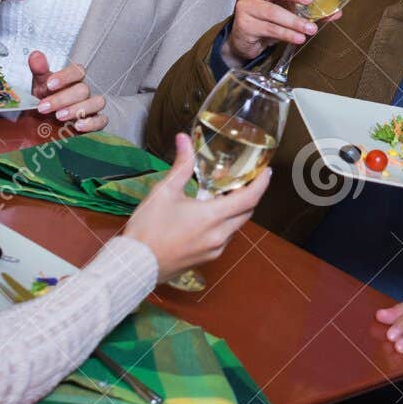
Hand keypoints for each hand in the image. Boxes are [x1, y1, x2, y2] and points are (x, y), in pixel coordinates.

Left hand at [30, 51, 106, 132]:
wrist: (39, 131)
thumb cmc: (43, 107)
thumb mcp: (37, 90)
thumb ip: (39, 72)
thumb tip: (36, 55)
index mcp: (71, 82)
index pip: (78, 71)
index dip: (65, 76)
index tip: (49, 85)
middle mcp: (83, 93)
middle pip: (83, 89)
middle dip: (62, 99)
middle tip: (43, 107)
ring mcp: (91, 108)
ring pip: (97, 102)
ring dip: (77, 109)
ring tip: (59, 117)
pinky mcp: (95, 124)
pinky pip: (102, 120)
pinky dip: (91, 122)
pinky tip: (76, 126)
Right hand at [122, 133, 270, 280]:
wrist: (135, 265)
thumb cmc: (148, 227)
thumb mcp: (164, 192)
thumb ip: (181, 165)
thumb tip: (184, 138)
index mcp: (213, 217)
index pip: (249, 198)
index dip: (262, 183)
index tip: (267, 172)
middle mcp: (220, 235)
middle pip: (247, 212)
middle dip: (249, 195)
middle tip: (244, 181)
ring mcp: (215, 250)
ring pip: (236, 226)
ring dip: (235, 211)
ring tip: (222, 196)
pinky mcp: (208, 259)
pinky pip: (225, 238)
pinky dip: (224, 225)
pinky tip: (209, 217)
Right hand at [226, 0, 321, 62]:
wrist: (246, 41)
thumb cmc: (269, 21)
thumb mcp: (289, 11)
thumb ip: (310, 10)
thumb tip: (335, 12)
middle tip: (309, 0)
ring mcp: (246, 8)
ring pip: (272, 12)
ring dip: (294, 21)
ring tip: (310, 29)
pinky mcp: (245, 25)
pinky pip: (269, 28)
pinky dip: (286, 34)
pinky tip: (298, 38)